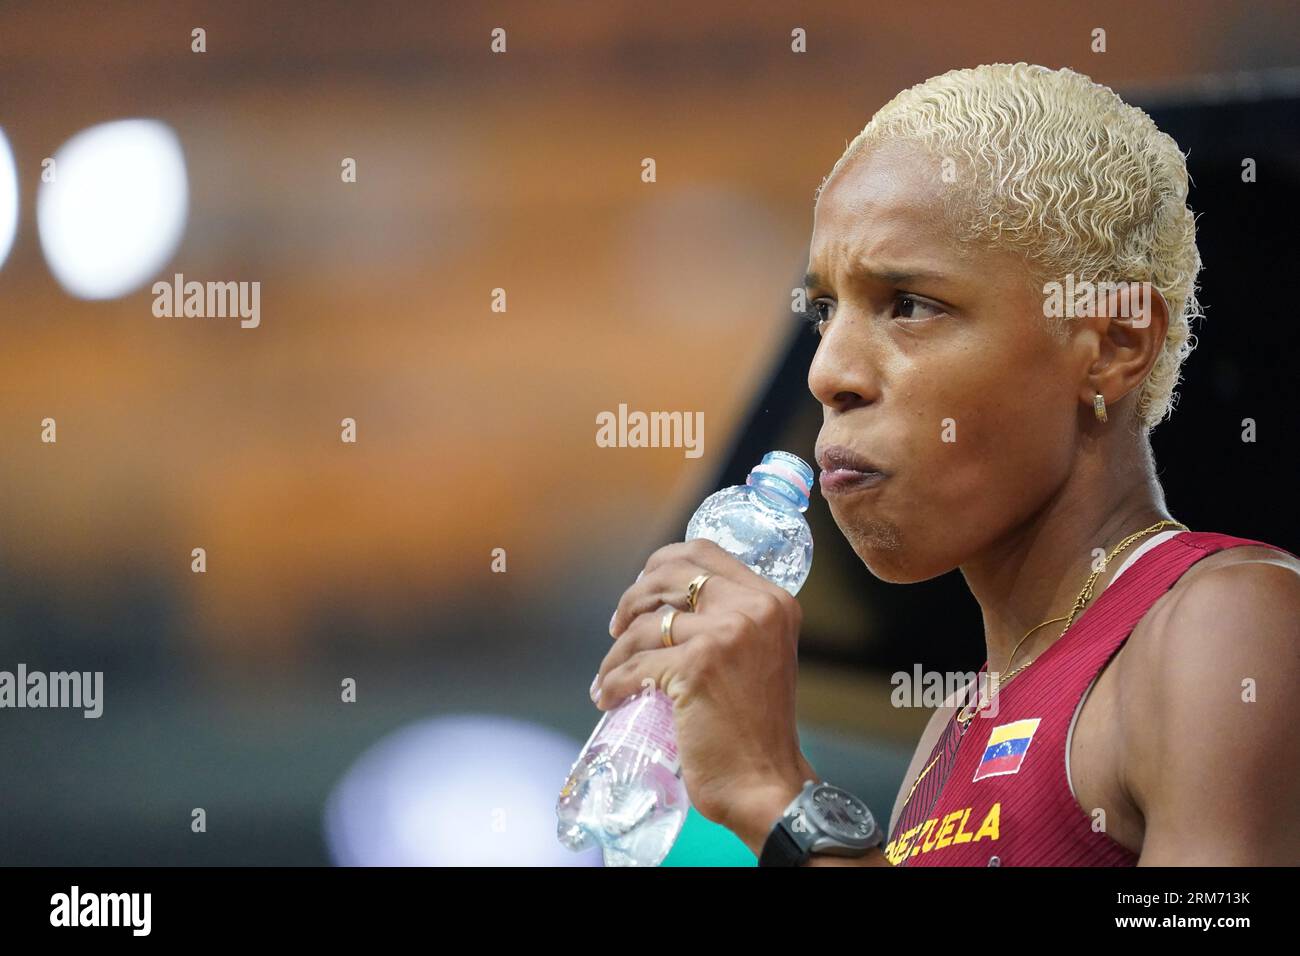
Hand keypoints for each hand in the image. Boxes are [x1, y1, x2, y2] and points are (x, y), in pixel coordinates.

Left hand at [594, 538, 816, 842]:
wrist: (768, 784)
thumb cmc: (757, 731)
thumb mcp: (759, 657)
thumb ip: (732, 623)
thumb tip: (670, 605)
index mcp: (772, 601)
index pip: (704, 552)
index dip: (661, 563)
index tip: (642, 589)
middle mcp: (754, 608)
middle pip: (668, 575)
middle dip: (632, 598)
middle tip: (617, 628)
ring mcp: (726, 634)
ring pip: (645, 622)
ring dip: (617, 650)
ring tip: (610, 673)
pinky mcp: (697, 666)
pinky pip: (636, 664)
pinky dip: (613, 681)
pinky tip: (608, 696)